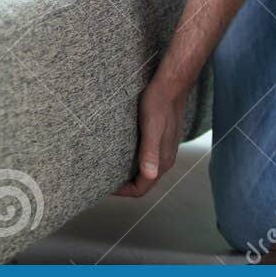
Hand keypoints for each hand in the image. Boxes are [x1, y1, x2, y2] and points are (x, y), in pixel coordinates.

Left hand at [116, 74, 189, 196]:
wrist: (171, 85)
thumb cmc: (159, 103)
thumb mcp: (152, 127)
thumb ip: (150, 152)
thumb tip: (149, 175)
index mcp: (163, 160)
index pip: (142, 188)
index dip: (124, 191)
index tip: (106, 187)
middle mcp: (164, 158)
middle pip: (144, 182)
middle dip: (125, 185)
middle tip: (104, 180)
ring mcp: (163, 149)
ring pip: (146, 171)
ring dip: (129, 174)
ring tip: (110, 168)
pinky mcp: (160, 140)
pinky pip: (147, 159)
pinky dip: (134, 162)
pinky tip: (122, 153)